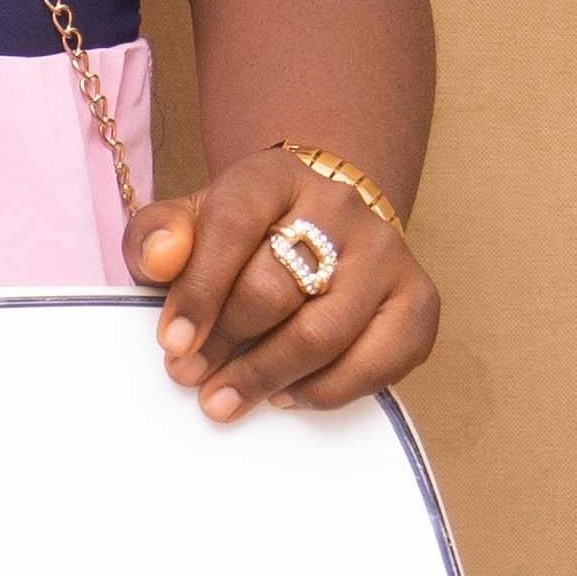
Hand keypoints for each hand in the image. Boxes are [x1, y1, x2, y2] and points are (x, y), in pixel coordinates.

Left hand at [130, 148, 437, 419]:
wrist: (322, 227)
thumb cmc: (245, 236)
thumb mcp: (193, 222)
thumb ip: (157, 236)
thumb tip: (159, 259)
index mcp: (275, 176)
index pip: (233, 226)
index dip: (199, 291)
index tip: (173, 344)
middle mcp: (341, 206)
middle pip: (275, 289)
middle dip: (225, 344)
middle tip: (191, 379)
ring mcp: (387, 252)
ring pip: (324, 333)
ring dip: (267, 377)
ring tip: (226, 399)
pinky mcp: (418, 299)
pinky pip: (376, 362)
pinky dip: (327, 391)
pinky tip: (289, 395)